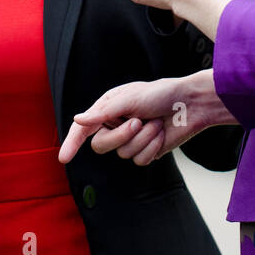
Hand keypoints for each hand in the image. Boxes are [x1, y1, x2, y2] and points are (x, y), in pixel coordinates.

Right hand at [57, 77, 208, 165]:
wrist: (190, 105)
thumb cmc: (160, 94)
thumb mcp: (129, 99)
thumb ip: (102, 113)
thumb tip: (78, 119)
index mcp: (108, 109)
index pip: (84, 129)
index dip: (72, 142)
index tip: (64, 157)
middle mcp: (116, 125)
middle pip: (101, 145)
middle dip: (121, 136)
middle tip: (138, 121)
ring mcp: (131, 140)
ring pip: (123, 154)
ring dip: (143, 138)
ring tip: (155, 122)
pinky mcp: (145, 151)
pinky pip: (140, 160)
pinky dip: (152, 147)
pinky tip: (161, 134)